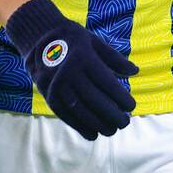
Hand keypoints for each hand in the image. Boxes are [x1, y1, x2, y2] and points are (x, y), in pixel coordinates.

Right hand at [3, 0, 137, 139]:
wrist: (38, 38)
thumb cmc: (72, 39)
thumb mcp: (94, 41)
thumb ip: (114, 57)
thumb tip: (135, 71)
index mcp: (83, 57)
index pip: (106, 83)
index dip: (121, 97)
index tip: (131, 107)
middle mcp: (69, 73)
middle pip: (94, 100)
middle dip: (112, 115)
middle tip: (125, 123)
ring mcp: (56, 86)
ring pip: (80, 111)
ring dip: (98, 124)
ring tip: (112, 130)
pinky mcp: (48, 96)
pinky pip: (65, 115)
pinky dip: (79, 126)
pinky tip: (92, 134)